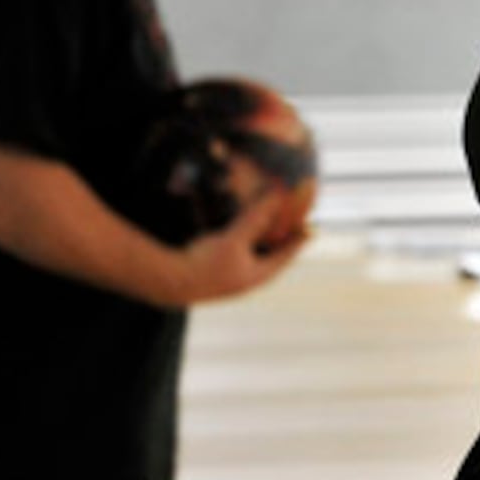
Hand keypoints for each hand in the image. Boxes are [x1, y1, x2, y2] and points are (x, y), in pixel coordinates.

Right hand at [179, 190, 306, 302]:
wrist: (167, 282)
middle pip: (272, 257)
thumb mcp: (235, 238)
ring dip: (262, 242)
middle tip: (292, 224)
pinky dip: (244, 244)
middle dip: (281, 240)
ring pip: (254, 258)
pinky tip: (239, 235)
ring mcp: (230, 280)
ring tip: (269, 226)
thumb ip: (256, 218)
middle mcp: (246, 280)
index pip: (287, 256)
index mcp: (257, 276)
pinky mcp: (215, 275)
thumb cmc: (204, 263)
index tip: (312, 228)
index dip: (299, 240)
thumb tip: (277, 197)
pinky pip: (237, 257)